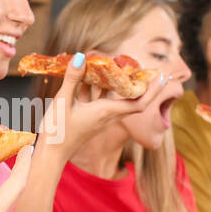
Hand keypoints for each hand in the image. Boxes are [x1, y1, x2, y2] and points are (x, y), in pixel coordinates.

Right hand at [39, 52, 164, 157]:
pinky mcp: (90, 118)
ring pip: (114, 98)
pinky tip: (89, 75)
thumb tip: (82, 56)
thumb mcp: (63, 101)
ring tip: (115, 63)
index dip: (152, 90)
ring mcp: (99, 118)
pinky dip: (99, 87)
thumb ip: (73, 78)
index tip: (161, 76)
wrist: (50, 155)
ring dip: (116, 82)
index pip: (139, 103)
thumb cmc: (58, 131)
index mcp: (106, 112)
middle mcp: (107, 115)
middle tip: (139, 64)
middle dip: (136, 82)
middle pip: (131, 99)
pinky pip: (101, 100)